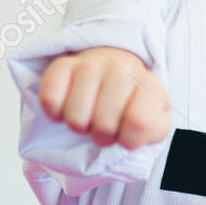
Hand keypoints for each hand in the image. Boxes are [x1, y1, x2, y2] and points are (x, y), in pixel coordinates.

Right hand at [37, 46, 170, 148]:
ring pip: (75, 117)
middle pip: (104, 125)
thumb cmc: (133, 103)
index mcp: (150, 85)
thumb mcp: (155, 120)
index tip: (125, 135)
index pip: (138, 123)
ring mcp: (91, 64)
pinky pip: (49, 100)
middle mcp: (122, 69)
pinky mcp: (62, 64)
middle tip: (104, 128)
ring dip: (79, 126)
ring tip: (88, 117)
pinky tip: (67, 108)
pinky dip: (55, 113)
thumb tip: (132, 137)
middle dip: (102, 137)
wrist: (116, 69)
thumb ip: (153, 131)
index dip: (127, 140)